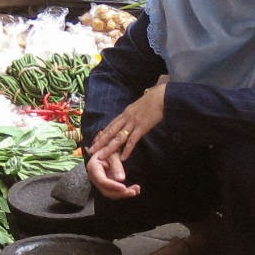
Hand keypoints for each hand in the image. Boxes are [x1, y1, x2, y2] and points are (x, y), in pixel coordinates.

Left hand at [84, 77, 167, 198]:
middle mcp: (126, 118)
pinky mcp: (142, 127)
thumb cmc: (154, 100)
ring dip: (109, 148)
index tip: (94, 141)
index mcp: (125, 113)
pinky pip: (132, 140)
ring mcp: (133, 122)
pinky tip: (123, 158)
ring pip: (118, 137)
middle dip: (100, 142)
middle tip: (91, 150)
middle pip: (110, 132)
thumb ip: (134, 114)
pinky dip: (127, 149)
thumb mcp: (140, 107)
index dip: (102, 134)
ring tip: (102, 156)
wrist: (162, 96)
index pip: (111, 125)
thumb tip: (131, 119)